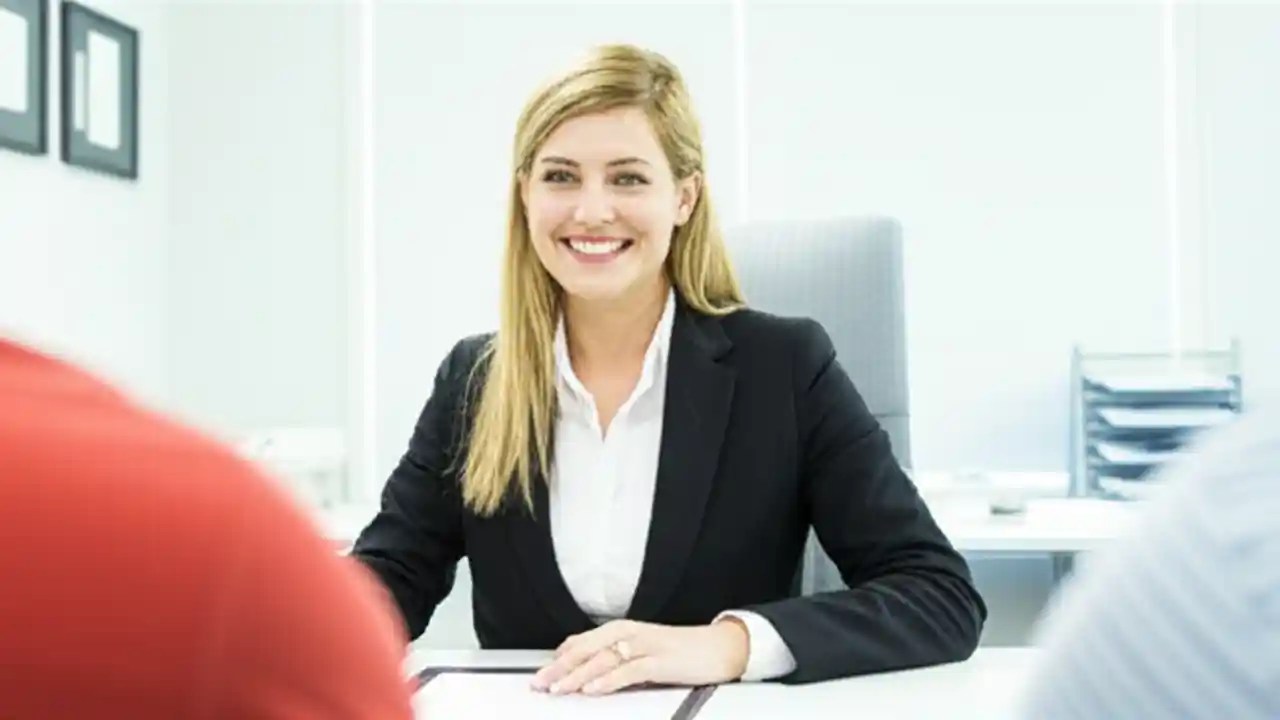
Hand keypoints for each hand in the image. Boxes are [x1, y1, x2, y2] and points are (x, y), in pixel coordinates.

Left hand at [530, 618, 749, 695]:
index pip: (582, 642)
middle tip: (539, 682)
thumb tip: (586, 671)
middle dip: (560, 667)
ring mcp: (645, 646)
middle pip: (587, 649)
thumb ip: (615, 658)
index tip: (540, 673)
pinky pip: (629, 671)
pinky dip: (609, 680)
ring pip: (603, 659)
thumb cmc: (680, 653)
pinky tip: (593, 689)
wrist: (719, 648)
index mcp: (623, 629)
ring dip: (577, 675)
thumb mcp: (642, 652)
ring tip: (558, 688)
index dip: (558, 658)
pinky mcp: (661, 661)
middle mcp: (630, 633)